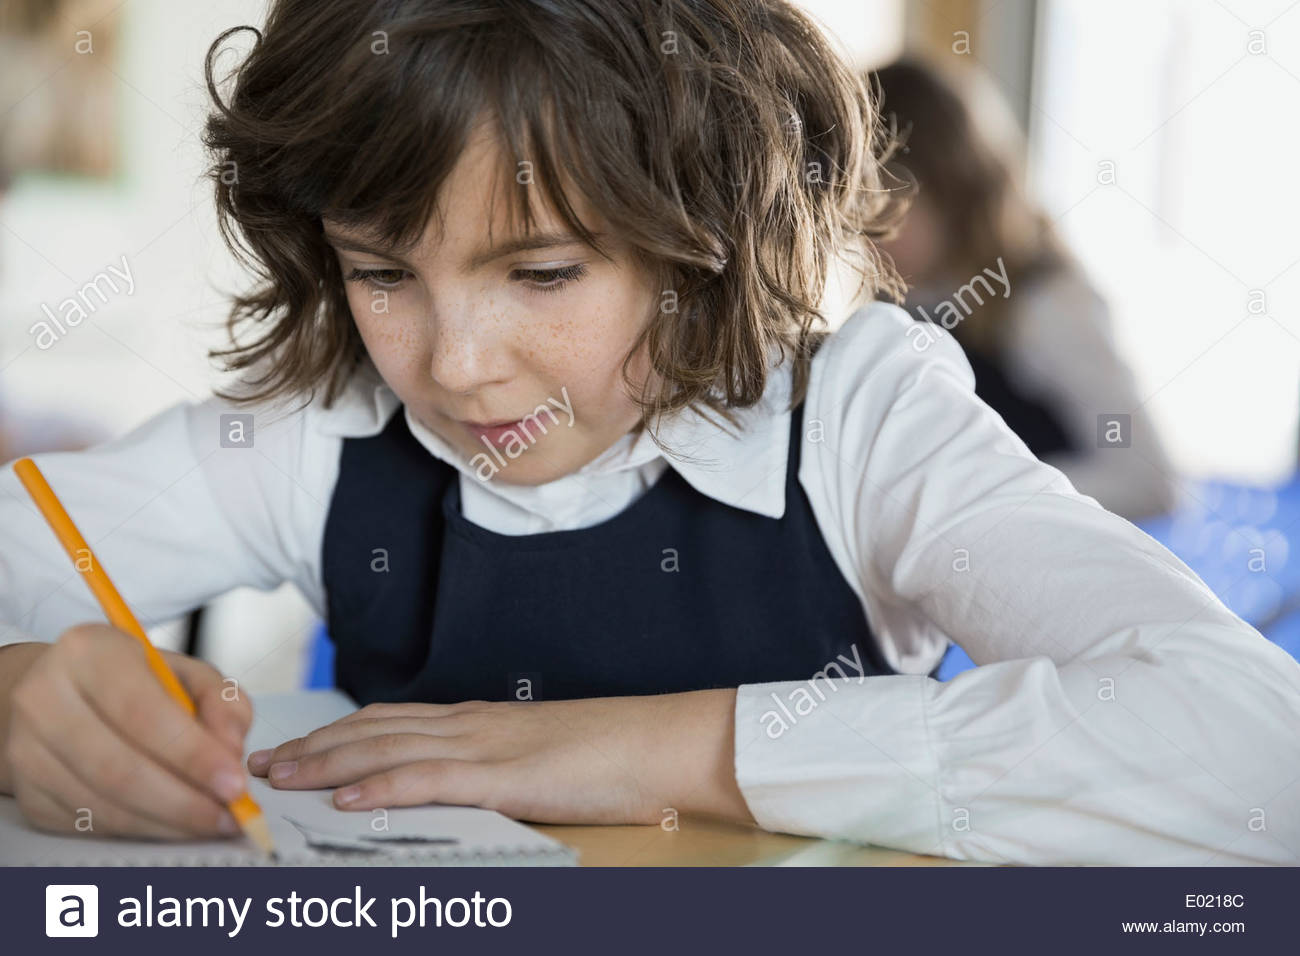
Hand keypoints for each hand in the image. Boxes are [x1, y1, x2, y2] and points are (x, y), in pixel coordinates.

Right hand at [2, 623, 252, 839]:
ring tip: (210, 820)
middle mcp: (45, 697)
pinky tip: (173, 822)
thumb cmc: (134, 681)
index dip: (192, 754)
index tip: (233, 782)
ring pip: (102, 802)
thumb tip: (231, 749)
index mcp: (89, 651)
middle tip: (228, 813)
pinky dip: (140, 828)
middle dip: (184, 800)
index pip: (142, 711)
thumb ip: (221, 701)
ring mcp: (28, 748)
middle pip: (118, 767)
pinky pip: (88, 821)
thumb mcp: (186, 672)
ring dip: (166, 821)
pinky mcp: (27, 790)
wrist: (62, 693)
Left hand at [249, 689, 755, 826]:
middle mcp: (472, 723)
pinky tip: (344, 798)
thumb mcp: (542, 756)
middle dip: (312, 745)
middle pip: (374, 728)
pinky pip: (430, 780)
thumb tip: (460, 786)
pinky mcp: (505, 775)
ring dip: (326, 762)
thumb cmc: (614, 753)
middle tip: (259, 761)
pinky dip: (381, 786)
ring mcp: (486, 745)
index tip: (294, 744)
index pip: (391, 718)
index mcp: (480, 719)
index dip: (337, 731)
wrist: (663, 742)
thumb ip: (496, 765)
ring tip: (278, 778)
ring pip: (388, 748)